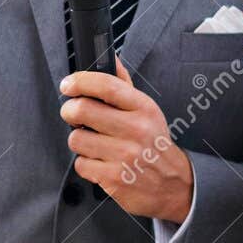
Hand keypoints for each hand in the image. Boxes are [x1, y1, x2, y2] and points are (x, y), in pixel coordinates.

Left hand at [59, 59, 192, 221]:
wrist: (173, 184)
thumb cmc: (153, 144)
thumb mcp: (147, 111)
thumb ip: (124, 86)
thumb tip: (111, 58)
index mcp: (143, 108)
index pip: (107, 86)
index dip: (81, 81)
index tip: (68, 84)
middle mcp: (135, 130)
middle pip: (82, 110)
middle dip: (69, 110)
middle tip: (72, 114)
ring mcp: (124, 155)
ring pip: (77, 138)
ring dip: (79, 140)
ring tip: (94, 143)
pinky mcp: (114, 178)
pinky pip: (81, 164)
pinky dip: (86, 163)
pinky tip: (100, 162)